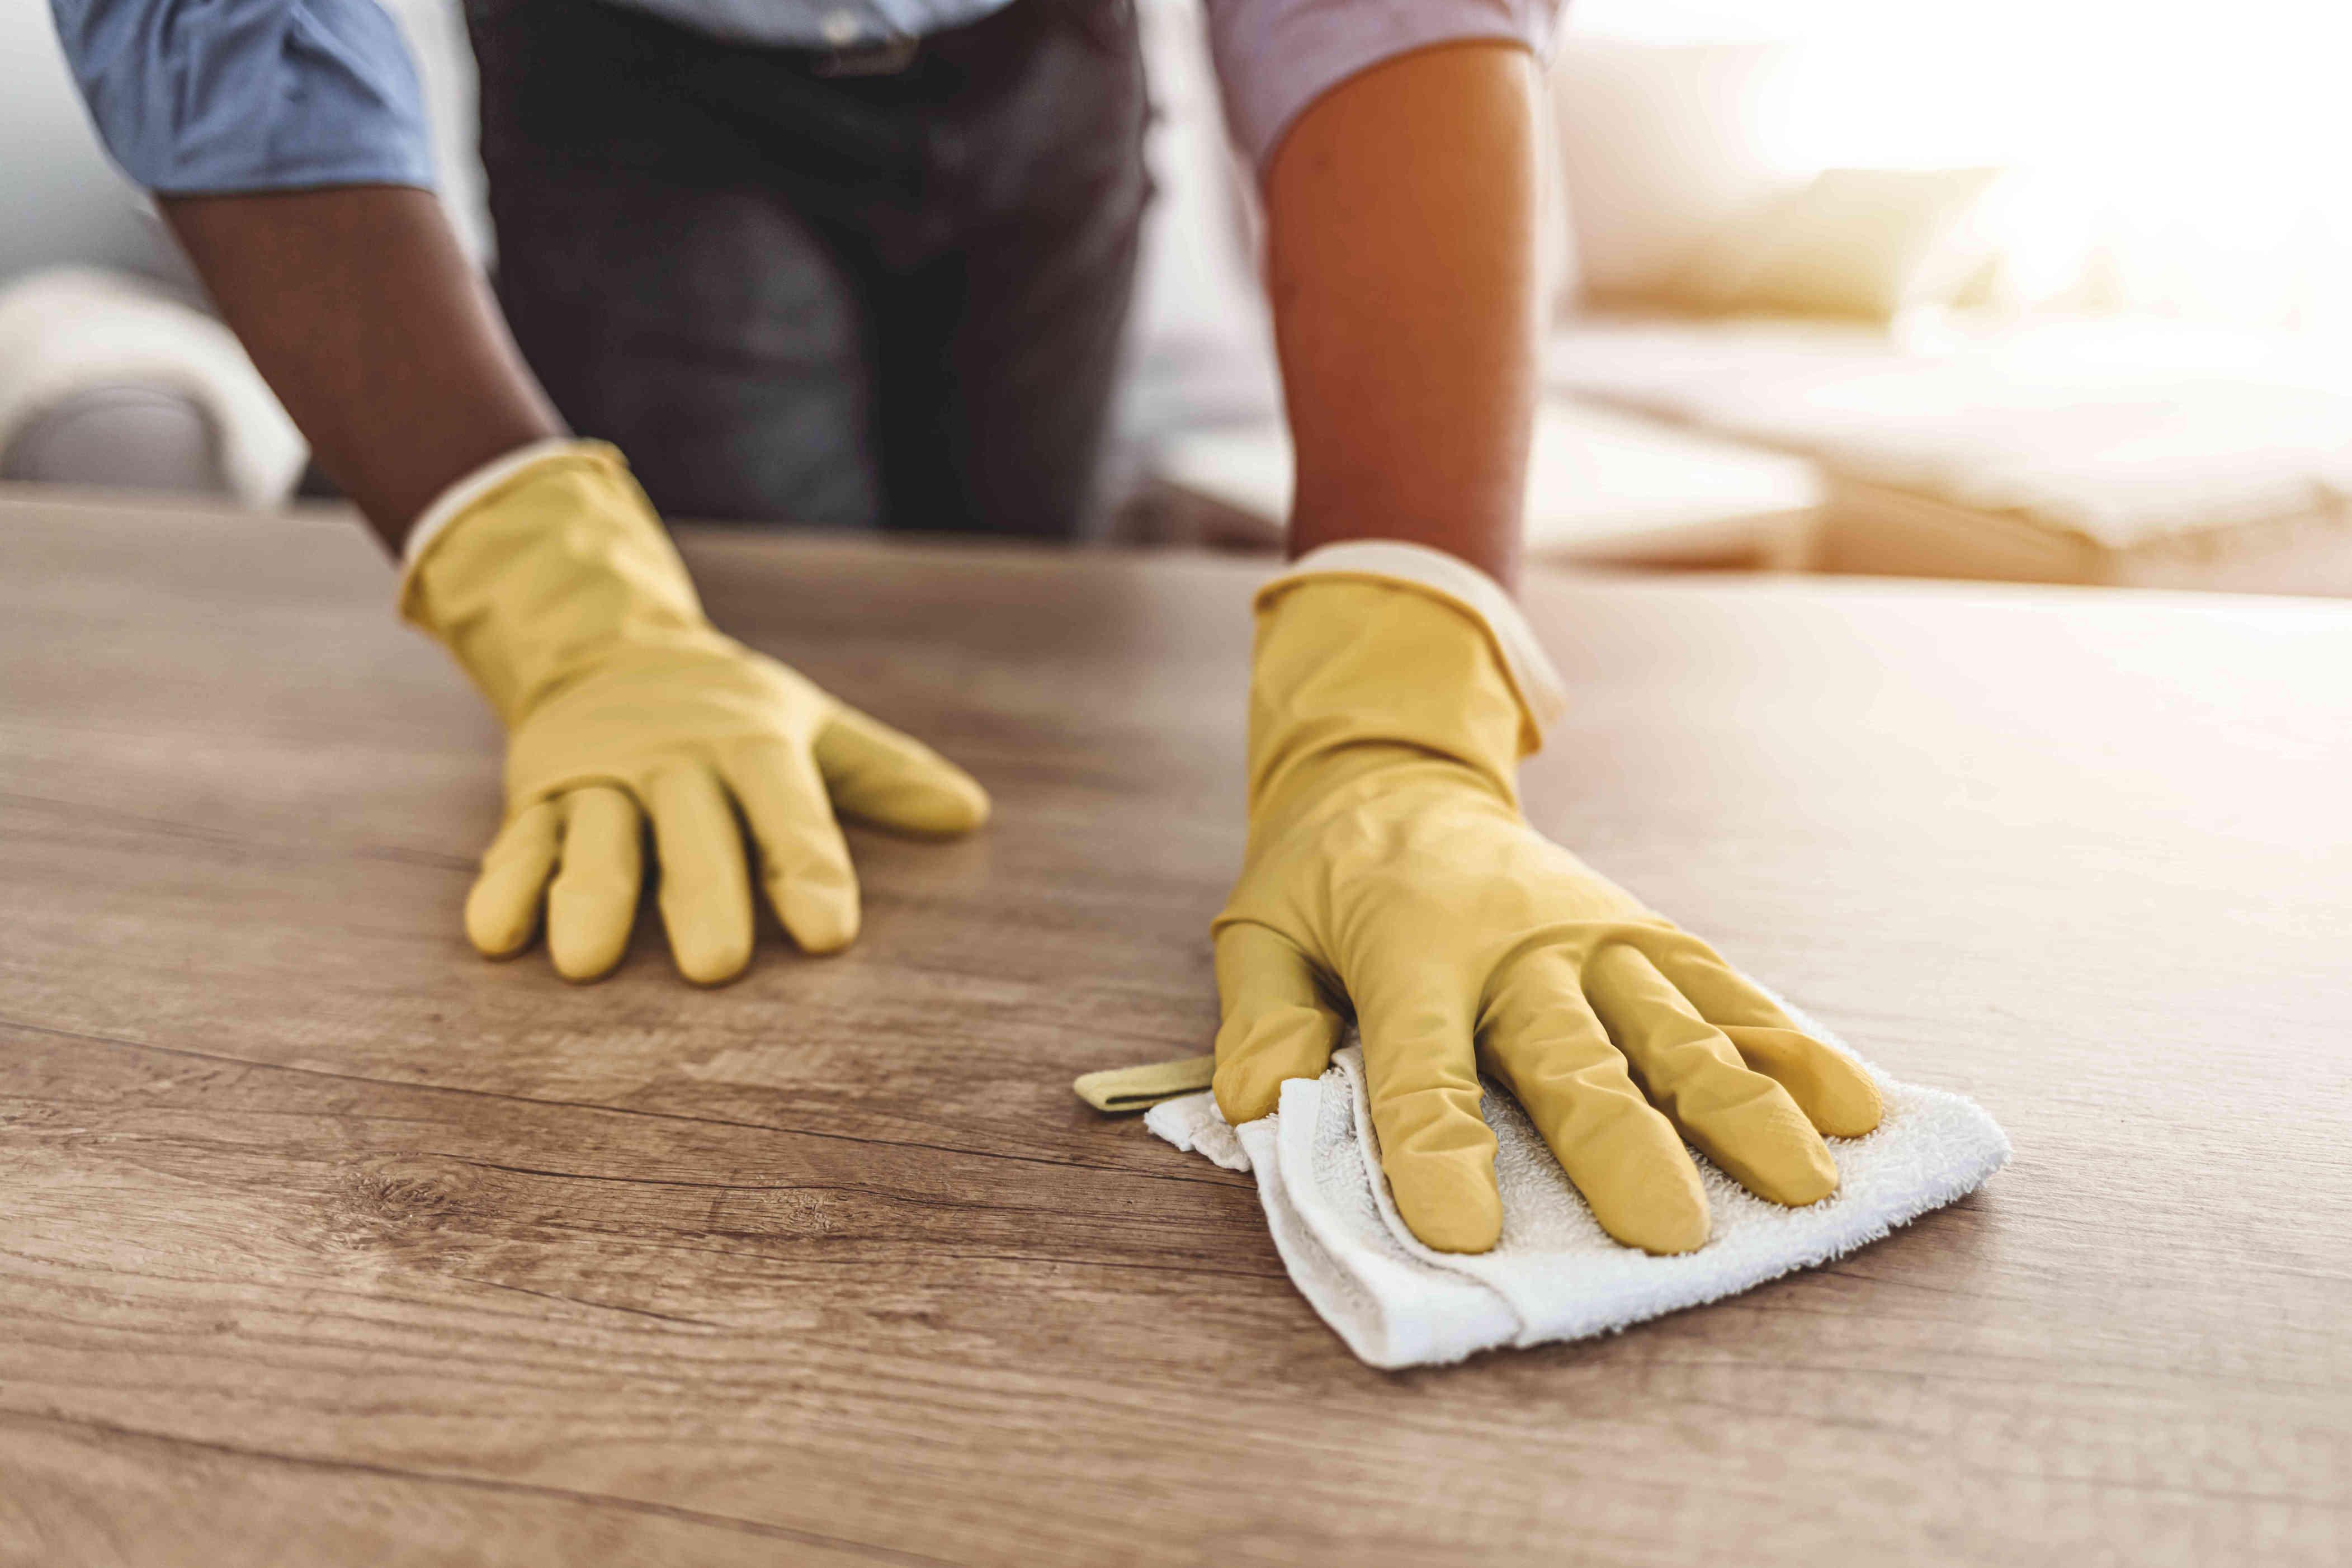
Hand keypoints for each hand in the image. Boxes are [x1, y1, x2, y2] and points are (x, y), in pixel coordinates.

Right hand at [403, 443, 987, 982]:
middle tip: (718, 969)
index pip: (787, 808)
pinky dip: (505, 886)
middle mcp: (674, 763)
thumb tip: (970, 815)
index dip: (809, 868)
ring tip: (586, 963)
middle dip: (703, 897)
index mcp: (750, 746)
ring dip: (589, 898)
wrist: (604, 643)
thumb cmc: (727, 711)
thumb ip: (882, 775)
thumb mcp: (808, 724)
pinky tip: (495, 937)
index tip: (829, 935)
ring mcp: (598, 780)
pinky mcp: (534, 796)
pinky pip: (518, 844)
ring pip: (595, 841)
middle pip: (691, 836)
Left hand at [1212, 573, 1879, 1253]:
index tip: (1466, 1235)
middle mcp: (1517, 946)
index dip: (1437, 1148)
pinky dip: (1792, 1049)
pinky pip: (1727, 994)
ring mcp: (1599, 937)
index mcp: (1409, 952)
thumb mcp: (1259, 934)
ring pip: (1674, 1027)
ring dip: (1739, 1105)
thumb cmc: (1327, 882)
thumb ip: (1262, 1018)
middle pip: (1571, 1056)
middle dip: (1618, 1143)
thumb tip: (1258, 1100)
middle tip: (1667, 1231)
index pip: (1421, 1067)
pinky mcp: (1651, 936)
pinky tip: (1852, 1108)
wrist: (1402, 778)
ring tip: (1803, 1183)